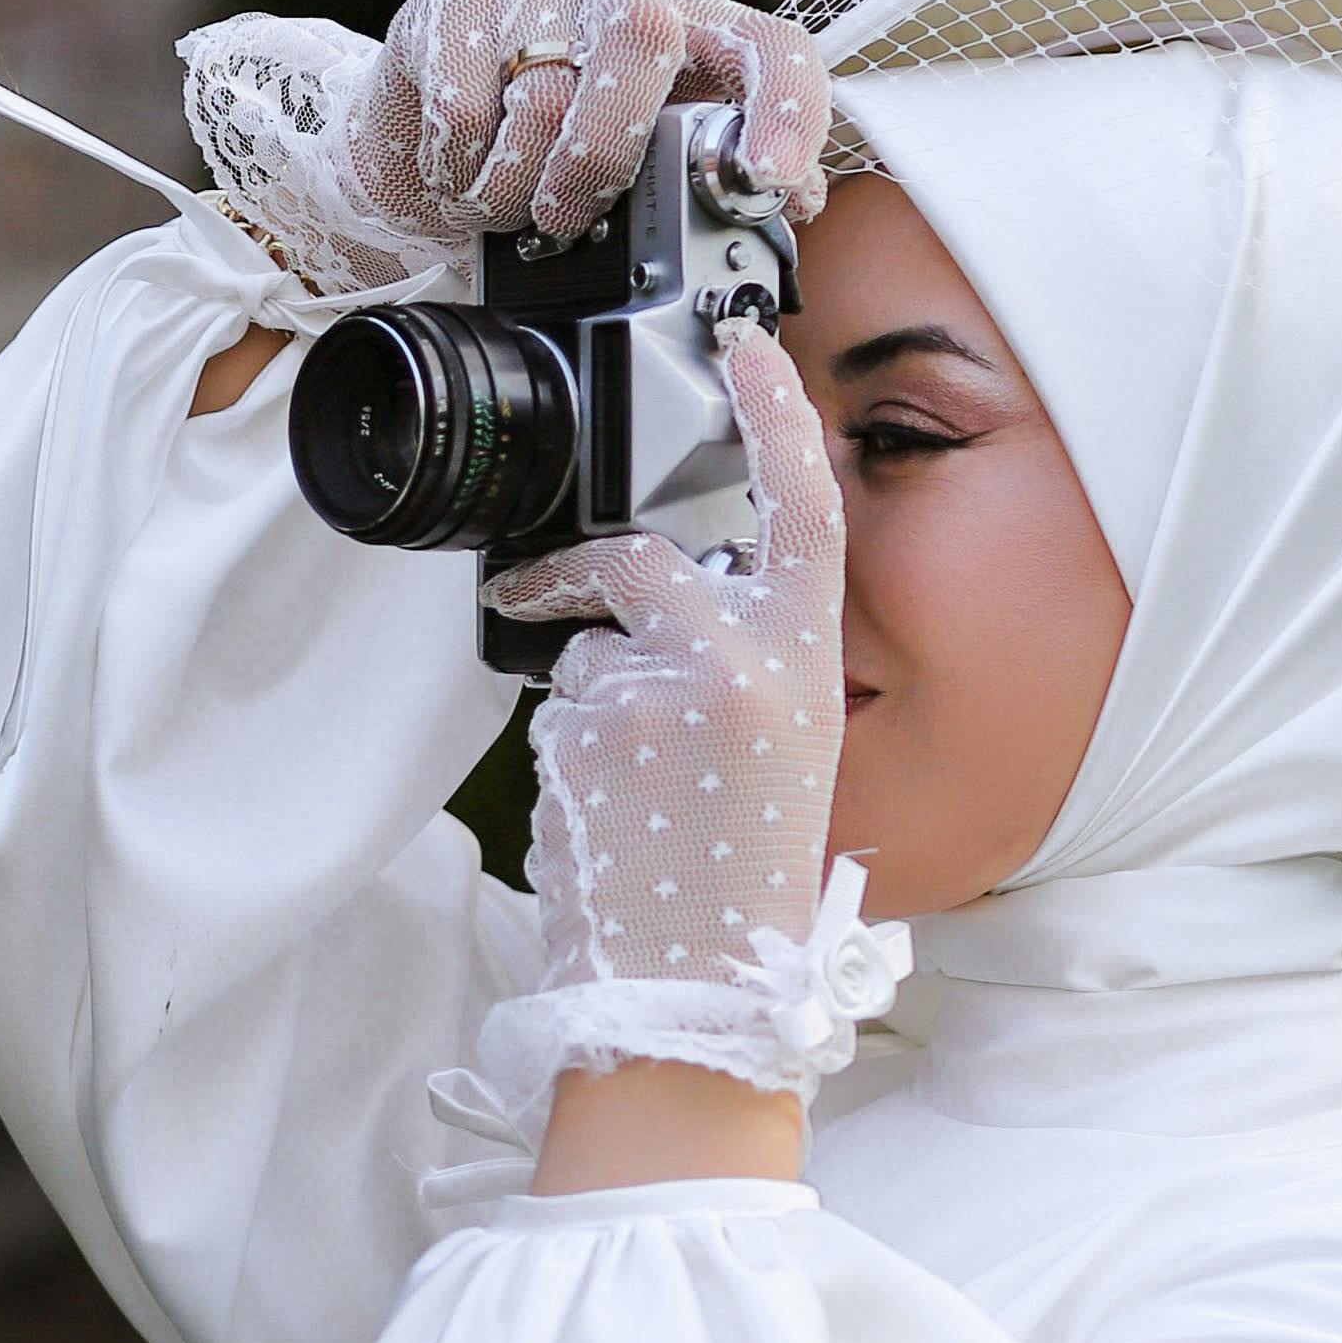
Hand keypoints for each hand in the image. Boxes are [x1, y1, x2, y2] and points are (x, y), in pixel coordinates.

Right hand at [179, 0, 823, 302]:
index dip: (785, 111)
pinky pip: (459, 108)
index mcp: (692, 25)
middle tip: (565, 225)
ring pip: (539, 95)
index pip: (769, 47)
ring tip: (500, 208)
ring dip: (512, 191)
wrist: (428, 116)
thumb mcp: (642, 159)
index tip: (767, 180)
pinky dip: (453, 171)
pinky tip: (454, 173)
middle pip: (646, 37)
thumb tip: (795, 199)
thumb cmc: (553, 144)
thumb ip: (713, 177)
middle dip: (602, 158)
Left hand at [507, 335, 852, 1065]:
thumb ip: (749, 673)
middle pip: (640, 561)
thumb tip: (676, 623)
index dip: (776, 416)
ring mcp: (653, 697)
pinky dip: (569, 754)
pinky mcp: (583, 737)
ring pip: (588, 653)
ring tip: (629, 793)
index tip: (744, 348)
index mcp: (806, 670)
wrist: (694, 994)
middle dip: (577, 576)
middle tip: (536, 593)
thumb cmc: (746, 894)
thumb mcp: (790, 762)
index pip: (800, 511)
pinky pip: (556, 714)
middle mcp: (737, 667)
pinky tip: (607, 815)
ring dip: (587, 700)